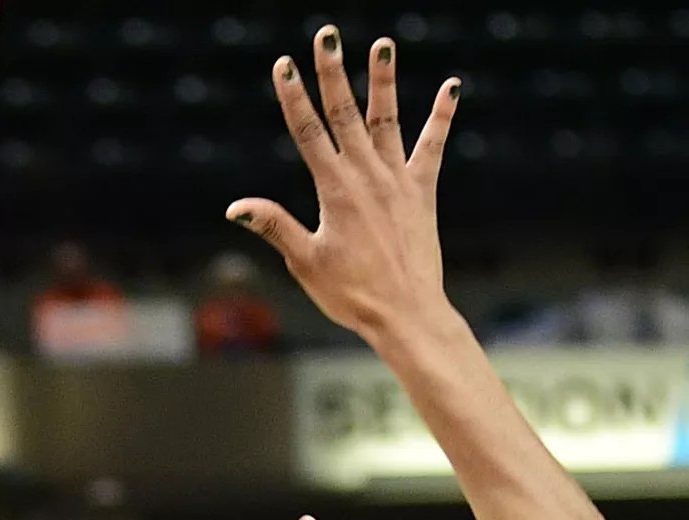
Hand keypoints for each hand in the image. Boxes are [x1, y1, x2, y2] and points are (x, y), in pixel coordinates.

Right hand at [226, 30, 460, 340]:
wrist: (407, 315)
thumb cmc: (352, 295)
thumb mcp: (305, 262)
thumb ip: (275, 226)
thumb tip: (235, 208)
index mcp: (334, 190)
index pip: (308, 132)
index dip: (293, 96)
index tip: (283, 64)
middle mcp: (366, 176)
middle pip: (344, 113)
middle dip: (332, 72)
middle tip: (326, 35)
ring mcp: (398, 181)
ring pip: (388, 119)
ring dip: (383, 81)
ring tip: (382, 44)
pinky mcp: (422, 192)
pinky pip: (433, 146)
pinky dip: (442, 116)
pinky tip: (453, 86)